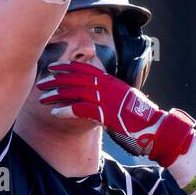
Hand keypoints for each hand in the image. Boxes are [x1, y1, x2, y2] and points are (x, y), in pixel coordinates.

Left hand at [37, 62, 195, 166]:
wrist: (154, 127)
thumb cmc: (138, 117)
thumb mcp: (122, 100)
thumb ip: (107, 95)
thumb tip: (93, 96)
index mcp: (111, 81)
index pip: (85, 69)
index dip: (67, 67)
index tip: (53, 67)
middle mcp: (108, 86)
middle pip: (77, 78)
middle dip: (57, 80)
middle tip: (41, 83)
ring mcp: (107, 99)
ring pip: (76, 92)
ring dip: (57, 95)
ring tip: (42, 98)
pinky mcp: (106, 113)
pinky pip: (81, 109)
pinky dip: (66, 110)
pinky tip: (54, 113)